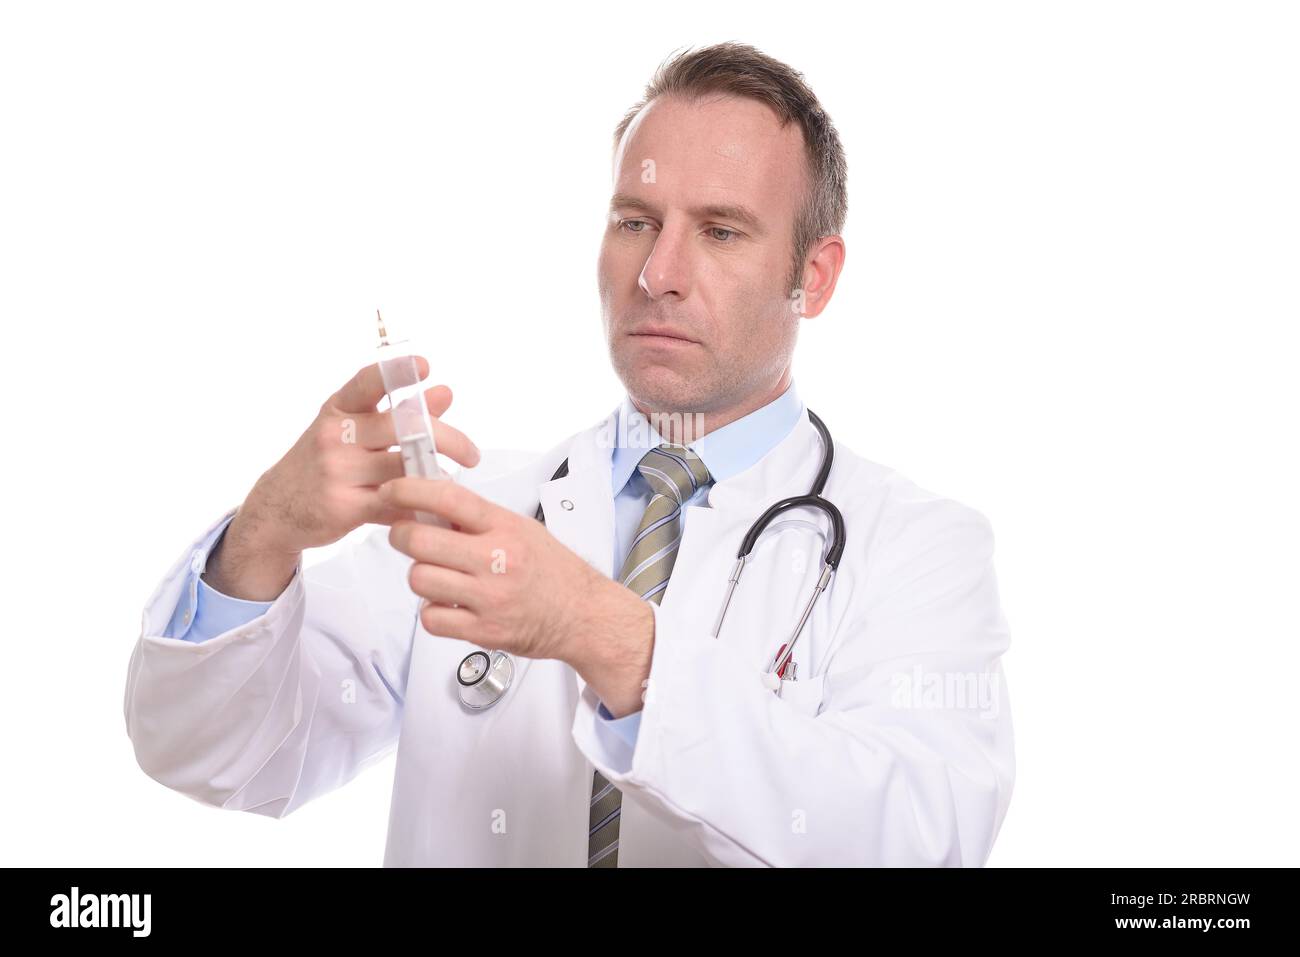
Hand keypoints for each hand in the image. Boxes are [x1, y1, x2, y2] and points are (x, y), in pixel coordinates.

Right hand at [205, 360, 480, 600]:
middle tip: (472, 454)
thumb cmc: (325, 462)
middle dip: (447, 438)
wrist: (277, 509)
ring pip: (403, 468)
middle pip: (401, 427)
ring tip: (452, 482)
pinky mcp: (343, 507)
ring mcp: (337, 471)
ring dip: (437, 477)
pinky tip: (434, 509)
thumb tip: (445, 393)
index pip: (366, 382)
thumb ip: (398, 413)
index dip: (397, 371)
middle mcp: (335, 435)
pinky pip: (395, 504)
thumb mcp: (352, 430)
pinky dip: (420, 508)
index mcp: (338, 408)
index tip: (425, 365)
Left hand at [382, 476, 654, 712]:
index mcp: (504, 528)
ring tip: (436, 575)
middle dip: (401, 536)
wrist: (582, 614)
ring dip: (419, 576)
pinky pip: (432, 619)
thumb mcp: (520, 529)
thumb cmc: (552, 569)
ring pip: (420, 580)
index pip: (447, 498)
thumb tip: (430, 507)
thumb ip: (478, 520)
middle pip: (420, 541)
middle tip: (405, 536)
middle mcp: (496, 560)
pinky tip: (448, 604)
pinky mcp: (483, 630)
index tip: (392, 490)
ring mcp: (489, 597)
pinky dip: (432, 612)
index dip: (408, 490)